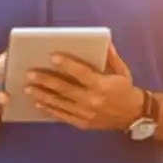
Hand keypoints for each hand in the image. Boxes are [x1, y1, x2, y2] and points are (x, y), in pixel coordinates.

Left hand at [24, 42, 143, 130]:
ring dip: (42, 95)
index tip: (52, 57)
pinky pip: (62, 116)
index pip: (81, 73)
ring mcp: (86, 114)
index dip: (66, 64)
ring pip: (60, 103)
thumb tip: (104, 39)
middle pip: (65, 89)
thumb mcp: (122, 71)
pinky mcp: (82, 123)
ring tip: (28, 88)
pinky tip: (38, 103)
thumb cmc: (126, 90)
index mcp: (102, 85)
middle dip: (46, 80)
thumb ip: (111, 56)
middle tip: (30, 73)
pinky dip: (49, 109)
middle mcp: (93, 100)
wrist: (134, 115)